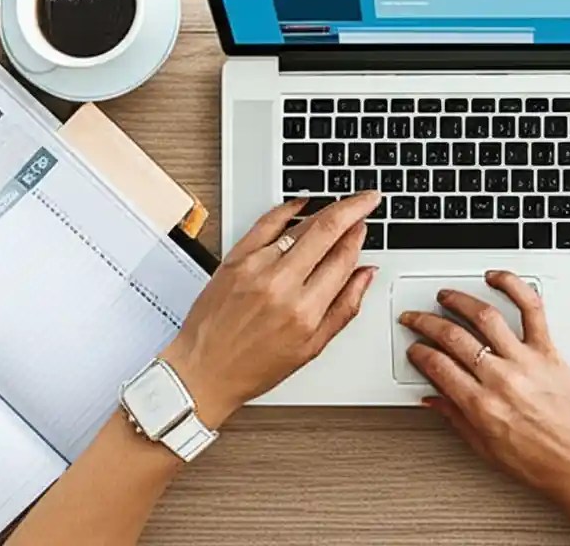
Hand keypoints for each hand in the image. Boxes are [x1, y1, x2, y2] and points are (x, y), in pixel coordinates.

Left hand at [161, 192, 379, 425]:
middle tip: (367, 198)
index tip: (367, 224)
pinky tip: (302, 203)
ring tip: (340, 204)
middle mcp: (282, 285)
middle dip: (353, 208)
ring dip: (325, 209)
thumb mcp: (311, 348)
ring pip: (300, 225)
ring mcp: (256, 268)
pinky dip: (287, 209)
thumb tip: (365, 275)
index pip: (343, 258)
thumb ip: (344, 308)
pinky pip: (267, 223)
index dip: (359, 236)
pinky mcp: (235, 259)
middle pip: (327, 230)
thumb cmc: (252, 365)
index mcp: (305, 311)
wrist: (202, 369)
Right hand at [399, 271, 569, 511]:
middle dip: (426, 323)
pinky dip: (513, 286)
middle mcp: (501, 379)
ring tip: (446, 296)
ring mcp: (526, 361)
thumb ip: (457, 419)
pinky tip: (497, 278)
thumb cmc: (545, 463)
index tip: (415, 348)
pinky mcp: (549, 351)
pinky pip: (532, 309)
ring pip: (484, 316)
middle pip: (452, 337)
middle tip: (417, 318)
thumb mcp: (488, 450)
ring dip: (458, 300)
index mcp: (482, 406)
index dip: (419, 353)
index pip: (437, 366)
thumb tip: (434, 400)